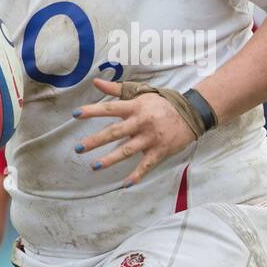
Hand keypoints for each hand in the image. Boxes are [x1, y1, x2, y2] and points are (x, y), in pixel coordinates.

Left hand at [72, 78, 196, 185]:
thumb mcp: (140, 93)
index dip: (93, 111)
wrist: (190, 114)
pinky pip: (147, 165)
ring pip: (128, 150)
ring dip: (111, 159)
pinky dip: (137, 175)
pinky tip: (126, 184)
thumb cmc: (161, 104)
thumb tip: (95, 82)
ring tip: (95, 166)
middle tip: (79, 147)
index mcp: (135, 107)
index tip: (76, 114)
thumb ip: (117, 90)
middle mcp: (141, 122)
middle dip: (96, 140)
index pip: (110, 109)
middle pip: (115, 132)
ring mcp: (151, 138)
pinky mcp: (160, 151)